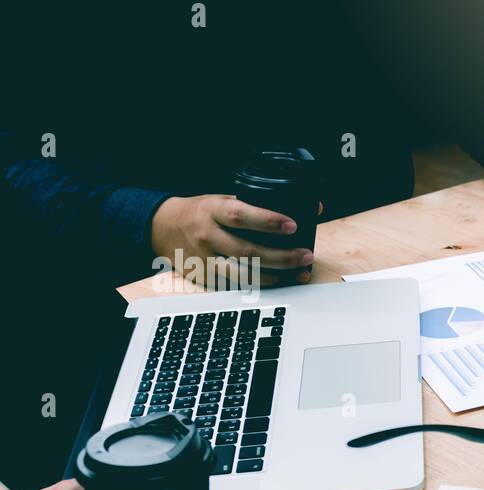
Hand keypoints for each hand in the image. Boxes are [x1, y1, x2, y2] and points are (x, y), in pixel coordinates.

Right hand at [150, 194, 315, 287]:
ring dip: (276, 276)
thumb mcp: (224, 200)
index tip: (292, 225)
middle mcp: (208, 236)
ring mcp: (207, 260)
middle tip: (305, 256)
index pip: (240, 216)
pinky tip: (282, 282)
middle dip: (282, 256)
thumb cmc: (203, 212)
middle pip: (248, 251)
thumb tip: (310, 206)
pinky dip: (262, 285)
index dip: (268, 221)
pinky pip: (238, 285)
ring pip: (244, 274)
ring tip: (300, 273)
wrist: (163, 228)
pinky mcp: (207, 278)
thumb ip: (259, 204)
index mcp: (213, 211)